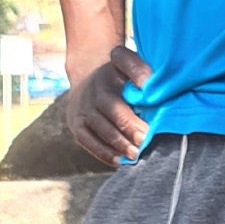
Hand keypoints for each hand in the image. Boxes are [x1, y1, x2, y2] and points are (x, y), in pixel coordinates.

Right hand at [63, 43, 151, 166]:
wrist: (87, 76)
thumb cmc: (117, 74)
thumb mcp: (126, 62)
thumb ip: (138, 68)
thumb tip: (148, 85)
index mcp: (107, 76)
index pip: (119, 90)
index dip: (132, 112)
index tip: (148, 127)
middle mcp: (91, 92)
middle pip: (111, 112)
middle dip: (128, 130)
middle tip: (144, 142)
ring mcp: (81, 110)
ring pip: (100, 129)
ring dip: (118, 144)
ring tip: (135, 154)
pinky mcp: (76, 126)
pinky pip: (88, 142)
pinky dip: (103, 153)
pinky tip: (119, 161)